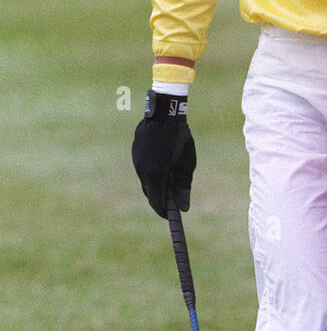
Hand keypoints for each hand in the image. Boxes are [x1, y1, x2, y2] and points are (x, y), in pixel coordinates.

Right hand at [132, 98, 195, 218]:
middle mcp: (142, 170)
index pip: (157, 202)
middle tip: (173, 203)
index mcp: (156, 174)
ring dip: (156, 186)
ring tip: (170, 183)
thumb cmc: (180, 139)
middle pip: (150, 193)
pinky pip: (143, 169)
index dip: (165, 212)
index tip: (173, 217)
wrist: (164, 113)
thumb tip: (183, 207)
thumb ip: (184, 187)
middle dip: (161, 200)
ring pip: (146, 181)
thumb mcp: (187, 164)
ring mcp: (137, 161)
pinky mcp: (135, 153)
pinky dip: (152, 174)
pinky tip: (162, 168)